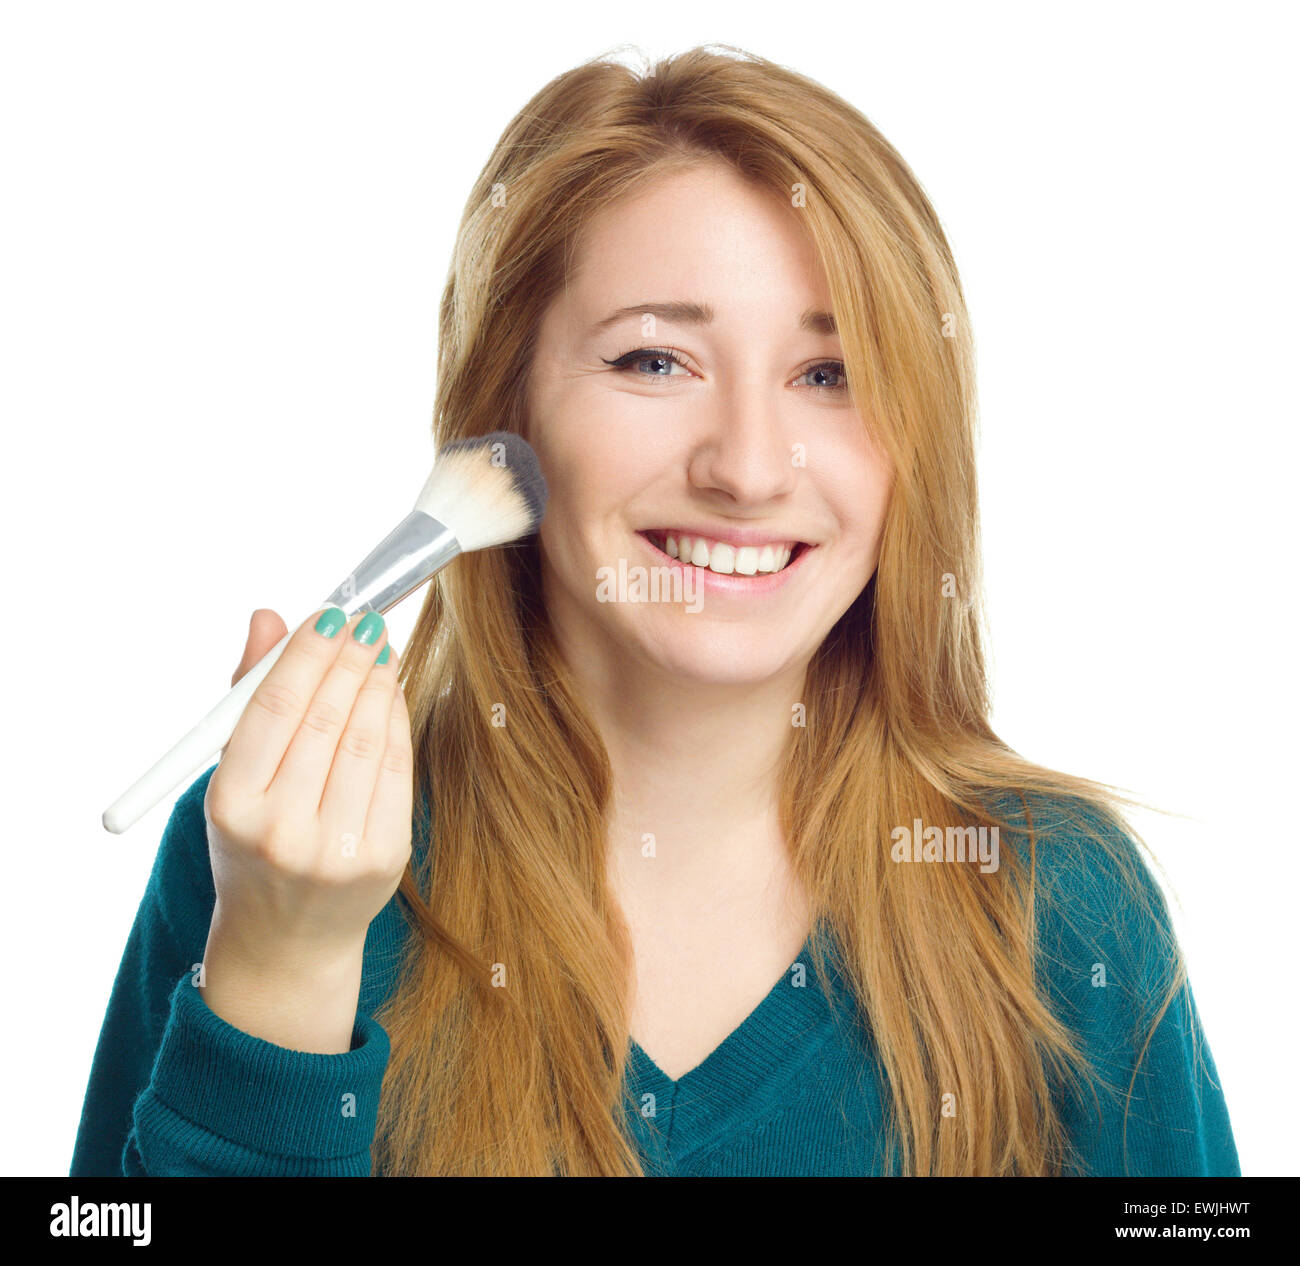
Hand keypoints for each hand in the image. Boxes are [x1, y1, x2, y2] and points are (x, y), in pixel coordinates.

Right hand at [204, 606, 413, 964]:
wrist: (285, 938)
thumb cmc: (252, 840)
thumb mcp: (232, 775)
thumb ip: (249, 694)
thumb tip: (269, 616)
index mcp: (230, 805)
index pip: (273, 708)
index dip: (306, 653)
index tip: (329, 614)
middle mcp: (281, 830)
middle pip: (327, 718)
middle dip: (350, 658)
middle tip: (365, 620)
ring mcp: (336, 848)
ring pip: (367, 739)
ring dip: (378, 682)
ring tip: (379, 648)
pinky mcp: (383, 857)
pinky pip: (397, 769)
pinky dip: (396, 720)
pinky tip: (391, 692)